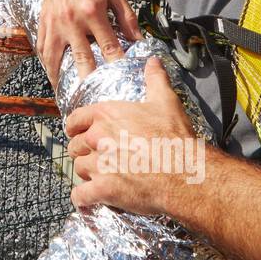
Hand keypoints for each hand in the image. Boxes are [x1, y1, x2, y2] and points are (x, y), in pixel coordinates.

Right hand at [38, 0, 139, 84]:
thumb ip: (128, 17)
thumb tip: (139, 40)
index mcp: (93, 12)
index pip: (108, 47)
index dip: (116, 65)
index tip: (121, 80)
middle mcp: (72, 20)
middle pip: (82, 59)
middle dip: (89, 80)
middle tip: (94, 98)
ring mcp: (55, 23)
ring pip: (56, 57)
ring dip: (61, 78)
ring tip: (66, 94)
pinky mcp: (44, 21)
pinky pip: (43, 47)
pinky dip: (46, 63)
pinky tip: (52, 74)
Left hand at [64, 58, 201, 215]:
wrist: (185, 171)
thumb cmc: (175, 136)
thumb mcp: (165, 101)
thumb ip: (154, 79)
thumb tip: (152, 60)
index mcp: (106, 114)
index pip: (75, 119)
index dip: (76, 128)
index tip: (78, 133)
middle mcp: (97, 137)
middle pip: (76, 146)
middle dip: (84, 152)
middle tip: (98, 158)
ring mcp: (99, 165)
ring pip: (79, 170)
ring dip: (87, 174)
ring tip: (101, 176)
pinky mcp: (103, 190)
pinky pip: (80, 196)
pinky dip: (83, 199)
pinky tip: (89, 199)